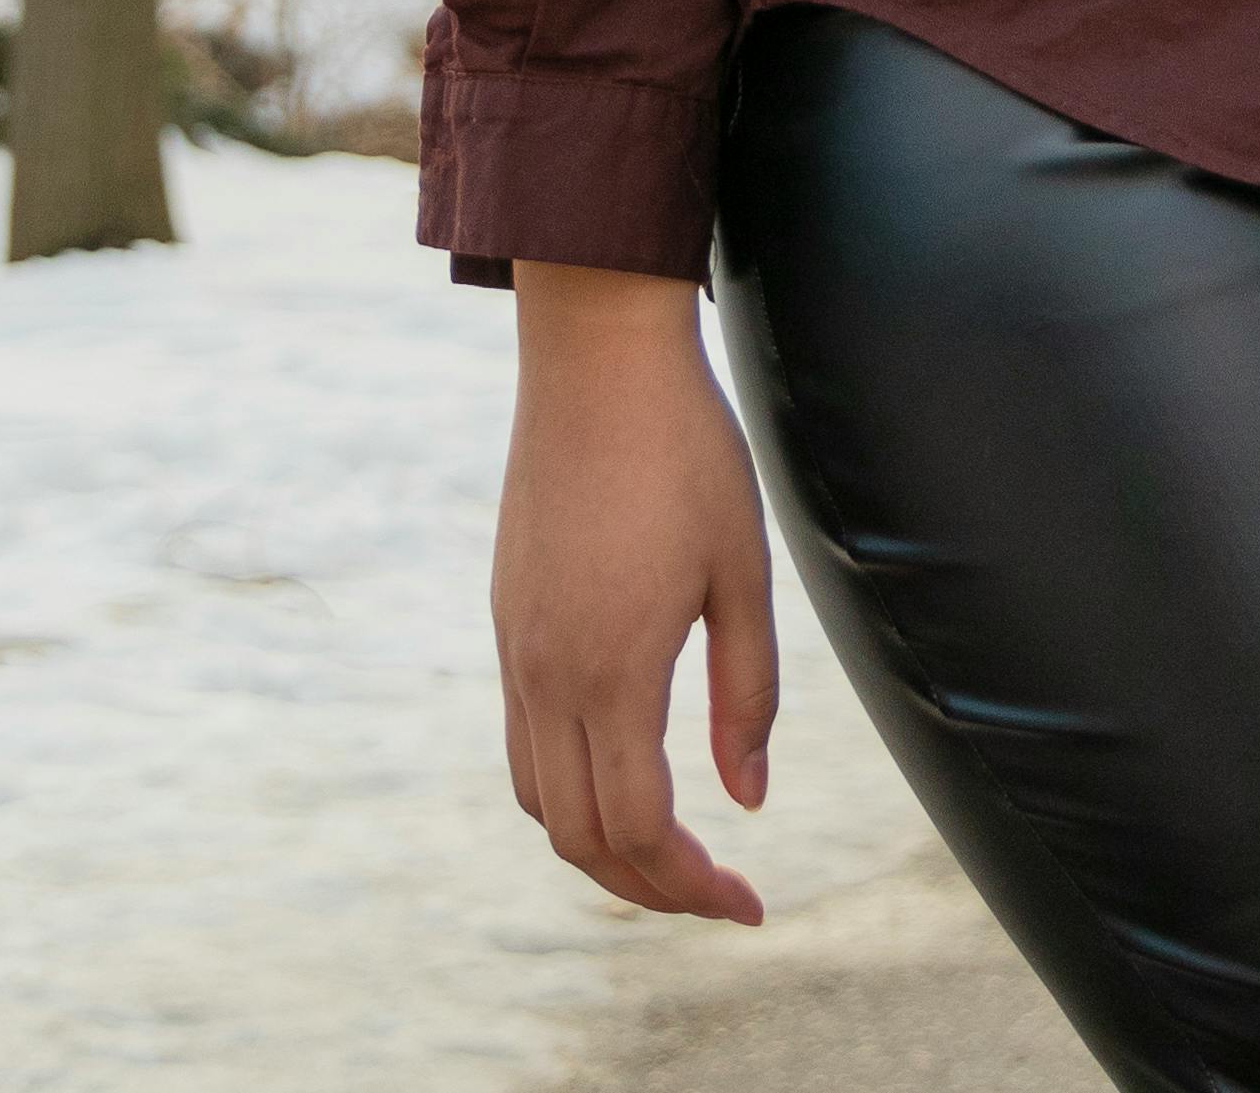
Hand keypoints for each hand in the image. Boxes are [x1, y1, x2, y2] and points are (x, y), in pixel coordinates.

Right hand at [493, 261, 778, 922]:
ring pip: (539, 800)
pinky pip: (522, 743)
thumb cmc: (686, 451)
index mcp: (611, 671)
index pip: (640, 830)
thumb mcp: (741, 570)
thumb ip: (746, 692)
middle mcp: (547, 674)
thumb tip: (749, 800)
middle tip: (719, 893)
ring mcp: (517, 648)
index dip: (693, 886)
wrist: (594, 355)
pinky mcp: (508, 618)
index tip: (750, 903)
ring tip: (673, 850)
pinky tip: (624, 768)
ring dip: (601, 845)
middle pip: (579, 838)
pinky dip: (566, 788)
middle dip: (649, 887)